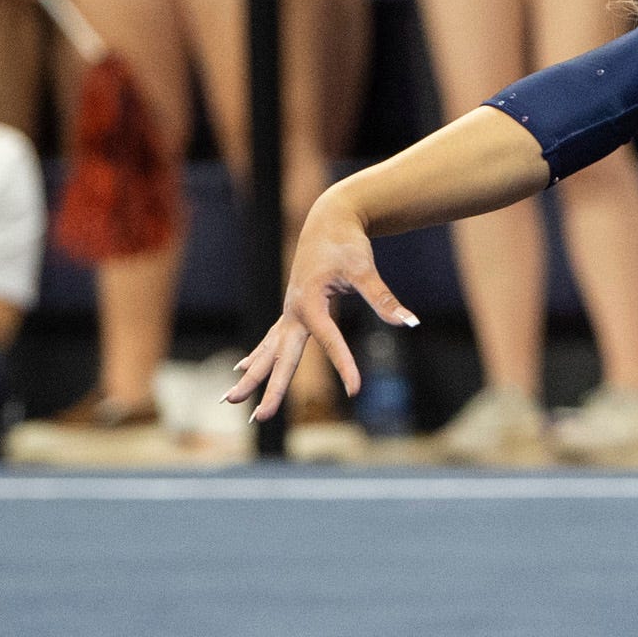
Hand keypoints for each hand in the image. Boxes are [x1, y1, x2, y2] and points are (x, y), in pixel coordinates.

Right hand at [230, 189, 419, 416]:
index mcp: (310, 302)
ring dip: (252, 377)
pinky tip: (242, 370)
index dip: (344, 365)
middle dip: (270, 388)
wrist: (328, 219)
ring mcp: (290, 312)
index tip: (355, 390)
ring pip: (268, 352)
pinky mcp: (292, 311)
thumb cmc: (347, 242)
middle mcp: (294, 311)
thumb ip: (382, 298)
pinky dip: (257, 356)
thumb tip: (409, 322)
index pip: (328, 341)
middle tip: (260, 417)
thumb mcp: (365, 268)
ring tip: (228, 401)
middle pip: (281, 357)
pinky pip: (271, 340)